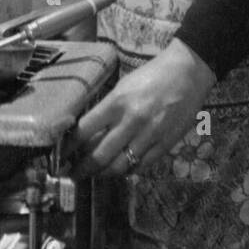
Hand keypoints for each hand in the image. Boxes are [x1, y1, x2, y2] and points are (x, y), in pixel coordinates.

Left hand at [71, 38, 216, 177]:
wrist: (187, 73)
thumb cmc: (151, 75)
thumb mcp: (123, 86)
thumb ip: (108, 109)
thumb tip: (89, 131)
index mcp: (117, 102)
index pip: (86, 130)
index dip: (70, 146)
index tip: (61, 154)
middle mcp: (131, 121)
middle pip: (100, 154)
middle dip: (83, 168)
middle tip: (72, 174)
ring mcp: (149, 135)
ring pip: (121, 165)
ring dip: (104, 173)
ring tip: (94, 175)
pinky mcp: (165, 144)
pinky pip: (142, 165)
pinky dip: (129, 170)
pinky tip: (120, 169)